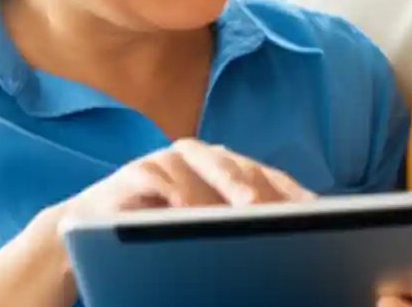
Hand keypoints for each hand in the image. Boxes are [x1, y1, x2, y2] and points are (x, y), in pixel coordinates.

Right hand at [57, 137, 315, 223]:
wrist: (91, 234)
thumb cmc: (158, 240)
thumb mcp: (206, 237)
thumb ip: (239, 236)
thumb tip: (294, 251)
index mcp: (232, 173)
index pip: (274, 182)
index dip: (296, 200)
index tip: (320, 220)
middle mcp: (206, 159)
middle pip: (247, 173)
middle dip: (269, 197)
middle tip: (289, 221)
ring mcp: (173, 159)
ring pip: (213, 168)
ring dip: (232, 190)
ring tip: (251, 215)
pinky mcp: (140, 168)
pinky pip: (167, 177)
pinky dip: (183, 195)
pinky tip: (196, 214)